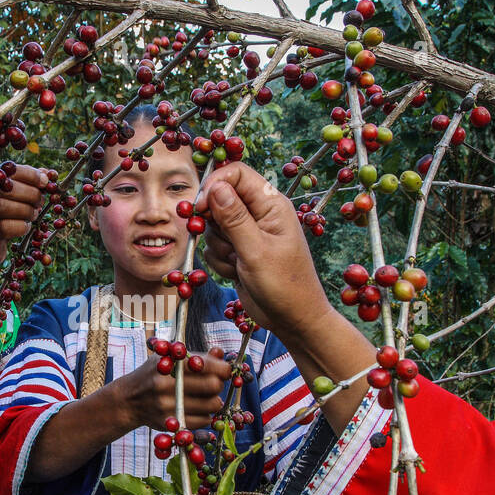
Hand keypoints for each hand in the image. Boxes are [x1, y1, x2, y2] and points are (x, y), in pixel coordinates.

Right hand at [0, 164, 46, 269]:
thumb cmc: (1, 218)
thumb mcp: (14, 199)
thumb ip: (28, 184)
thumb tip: (47, 173)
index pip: (7, 169)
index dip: (30, 174)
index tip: (45, 182)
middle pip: (5, 187)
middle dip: (30, 193)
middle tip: (40, 202)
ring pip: (2, 206)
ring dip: (26, 210)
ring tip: (33, 214)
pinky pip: (4, 227)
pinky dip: (21, 226)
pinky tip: (25, 227)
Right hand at [117, 347, 230, 430]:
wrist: (128, 400)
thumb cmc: (153, 375)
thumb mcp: (169, 358)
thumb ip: (196, 356)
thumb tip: (221, 353)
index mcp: (168, 364)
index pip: (207, 365)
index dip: (223, 368)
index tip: (225, 370)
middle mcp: (167, 385)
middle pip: (213, 386)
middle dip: (219, 383)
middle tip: (215, 383)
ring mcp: (168, 406)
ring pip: (212, 405)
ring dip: (215, 400)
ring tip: (207, 396)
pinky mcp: (171, 423)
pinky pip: (203, 421)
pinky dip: (206, 414)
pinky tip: (198, 408)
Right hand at [200, 162, 330, 336]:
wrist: (294, 320)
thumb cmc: (284, 286)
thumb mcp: (256, 251)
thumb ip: (234, 217)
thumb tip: (215, 186)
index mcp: (272, 204)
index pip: (237, 174)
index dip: (214, 185)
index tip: (200, 208)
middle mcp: (260, 214)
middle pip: (221, 198)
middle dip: (214, 222)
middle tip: (224, 243)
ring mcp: (249, 233)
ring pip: (215, 226)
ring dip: (218, 246)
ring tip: (237, 263)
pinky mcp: (240, 252)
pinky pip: (215, 247)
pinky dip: (219, 261)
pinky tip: (236, 273)